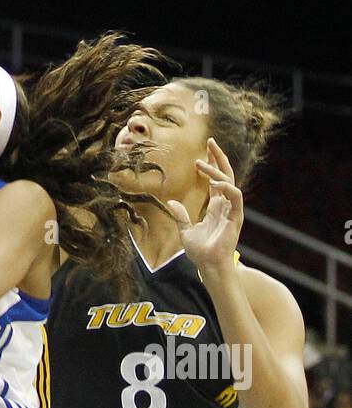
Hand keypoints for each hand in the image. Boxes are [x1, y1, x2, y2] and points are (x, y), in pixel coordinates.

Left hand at [167, 138, 242, 271]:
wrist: (208, 266)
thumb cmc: (200, 252)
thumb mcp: (185, 230)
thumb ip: (180, 215)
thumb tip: (171, 202)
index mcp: (216, 207)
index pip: (216, 180)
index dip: (211, 164)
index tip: (204, 150)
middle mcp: (226, 205)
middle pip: (225, 175)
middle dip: (219, 158)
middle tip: (210, 141)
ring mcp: (232, 211)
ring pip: (229, 182)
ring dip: (218, 170)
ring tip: (202, 162)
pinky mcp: (236, 218)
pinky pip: (235, 197)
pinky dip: (227, 187)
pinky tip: (215, 182)